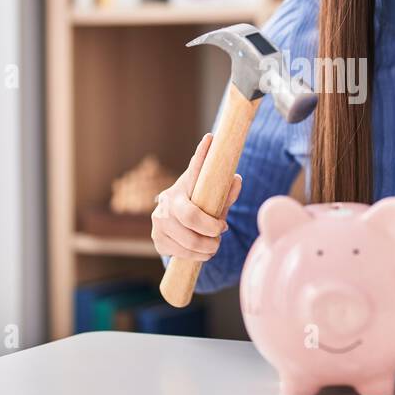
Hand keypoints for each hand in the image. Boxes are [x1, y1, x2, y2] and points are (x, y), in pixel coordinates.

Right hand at [150, 133, 242, 261]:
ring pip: (188, 240)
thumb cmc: (199, 209)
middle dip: (211, 229)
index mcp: (183, 186)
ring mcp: (159, 220)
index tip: (210, 139)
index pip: (194, 169)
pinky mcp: (157, 240)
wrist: (176, 228)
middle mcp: (167, 200)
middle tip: (221, 232)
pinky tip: (200, 251)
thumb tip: (237, 180)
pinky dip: (196, 256)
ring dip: (207, 247)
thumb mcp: (212, 200)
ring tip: (213, 245)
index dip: (202, 154)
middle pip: (192, 217)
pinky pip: (180, 252)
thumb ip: (226, 194)